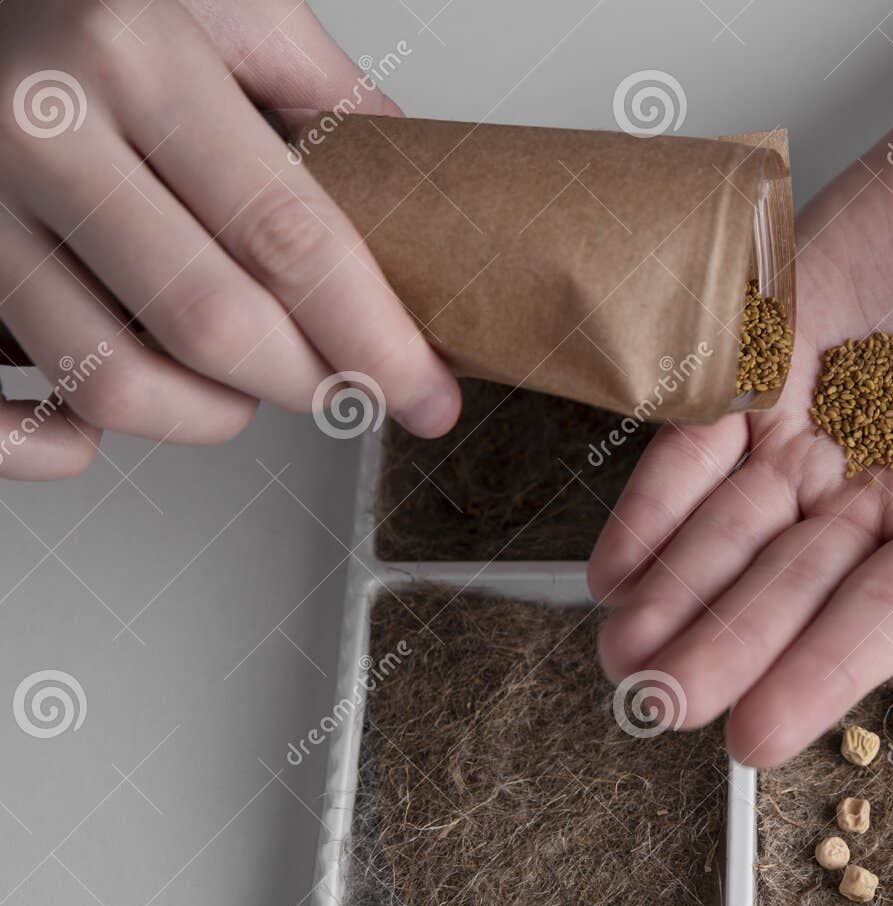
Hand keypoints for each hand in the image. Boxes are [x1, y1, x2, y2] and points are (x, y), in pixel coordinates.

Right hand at [0, 0, 458, 480]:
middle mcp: (38, 127)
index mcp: (132, 54)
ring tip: (242, 382)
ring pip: (115, 382)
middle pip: (215, 327)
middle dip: (310, 382)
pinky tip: (111, 422)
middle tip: (348, 384)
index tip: (426, 394)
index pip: (290, 241)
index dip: (376, 340)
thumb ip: (318, 89)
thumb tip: (415, 190)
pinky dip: (61, 447)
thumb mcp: (216, 1)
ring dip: (211, 413)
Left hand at [589, 114, 892, 765]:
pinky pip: (697, 446)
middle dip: (724, 648)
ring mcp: (813, 437)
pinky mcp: (759, 373)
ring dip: (675, 595)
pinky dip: (654, 505)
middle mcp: (877, 495)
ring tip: (624, 658)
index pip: (880, 613)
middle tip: (661, 707)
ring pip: (731, 531)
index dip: (819, 674)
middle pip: (790, 586)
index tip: (757, 734)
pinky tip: (615, 569)